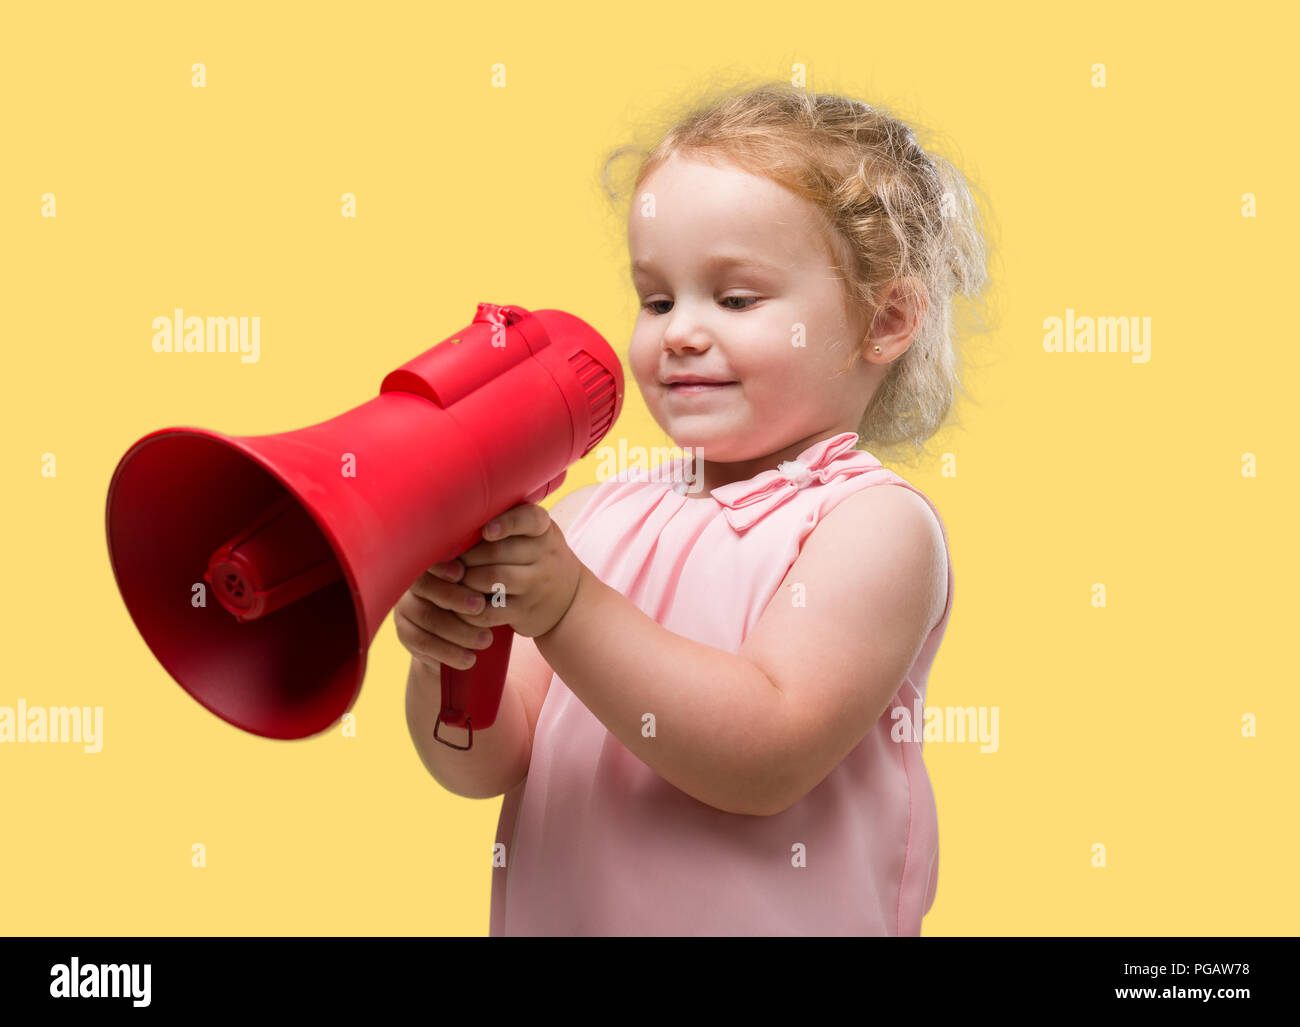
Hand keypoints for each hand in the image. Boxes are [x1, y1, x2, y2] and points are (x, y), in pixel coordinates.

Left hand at [431, 503, 583, 639]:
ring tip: (451, 575)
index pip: (530, 519)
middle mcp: (544, 556)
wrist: (568, 599)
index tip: (487, 531)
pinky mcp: (524, 612)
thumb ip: (507, 522)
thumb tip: (454, 520)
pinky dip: (468, 608)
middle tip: (446, 555)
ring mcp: (536, 586)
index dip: (506, 524)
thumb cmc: (536, 557)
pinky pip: (489, 611)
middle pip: (497, 551)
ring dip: (464, 577)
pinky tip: (457, 602)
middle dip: (466, 554)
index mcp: (544, 530)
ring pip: (491, 579)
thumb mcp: (535, 535)